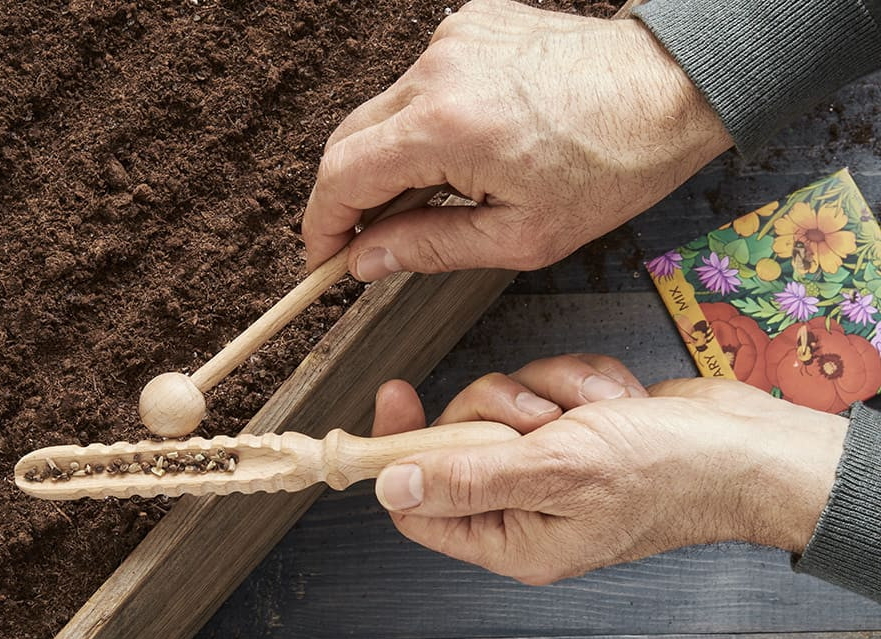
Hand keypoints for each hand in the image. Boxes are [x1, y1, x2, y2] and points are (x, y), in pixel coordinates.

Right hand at [302, 0, 731, 277]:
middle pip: (349, 140)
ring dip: (388, 162)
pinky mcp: (470, 25)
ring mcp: (452, 39)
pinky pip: (419, 85)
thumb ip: (429, 247)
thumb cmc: (610, 167)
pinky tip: (461, 154)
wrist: (670, 90)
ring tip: (430, 201)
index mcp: (447, 126)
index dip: (322, 225)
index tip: (324, 258)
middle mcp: (438, 70)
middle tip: (365, 243)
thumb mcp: (520, 237)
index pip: (343, 176)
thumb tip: (365, 260)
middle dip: (346, 198)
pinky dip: (422, 126)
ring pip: (382, 113)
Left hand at [370, 357, 847, 583]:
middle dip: (499, 410)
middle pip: (458, 444)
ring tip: (597, 413)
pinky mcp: (572, 433)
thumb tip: (391, 488)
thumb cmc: (667, 471)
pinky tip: (616, 402)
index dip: (402, 452)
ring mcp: (550, 469)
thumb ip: (469, 479)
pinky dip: (579, 383)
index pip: (420, 507)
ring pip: (503, 406)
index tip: (396, 397)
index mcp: (513, 541)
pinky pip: (544, 387)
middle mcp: (525, 510)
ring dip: (550, 392)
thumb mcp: (558, 470)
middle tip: (542, 417)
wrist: (746, 447)